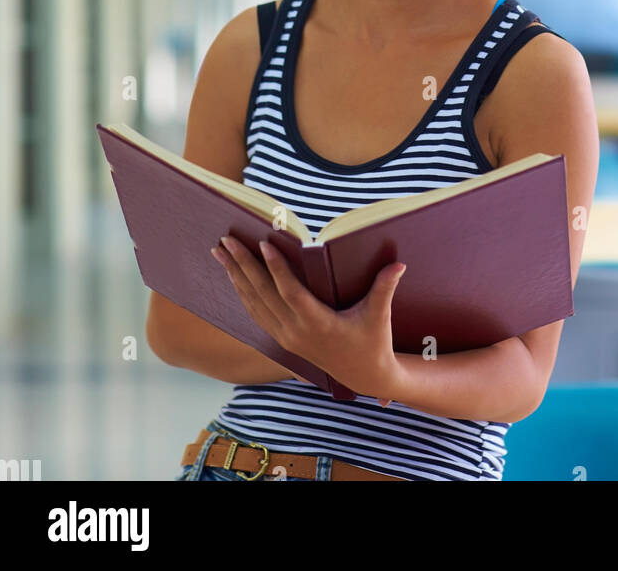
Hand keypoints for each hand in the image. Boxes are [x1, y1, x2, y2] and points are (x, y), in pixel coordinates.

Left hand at [211, 234, 406, 404]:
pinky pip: (256, 313)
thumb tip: (398, 263)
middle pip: (262, 294)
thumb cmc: (373, 342)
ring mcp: (286, 337)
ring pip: (253, 304)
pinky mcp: (283, 339)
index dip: (276, 268)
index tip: (263, 244)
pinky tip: (234, 276)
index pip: (290, 292)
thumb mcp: (378, 315)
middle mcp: (296, 331)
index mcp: (317, 324)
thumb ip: (384, 288)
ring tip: (220, 253)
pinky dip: (243, 293)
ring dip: (235, 277)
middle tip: (225, 241)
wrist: (365, 376)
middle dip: (242, 266)